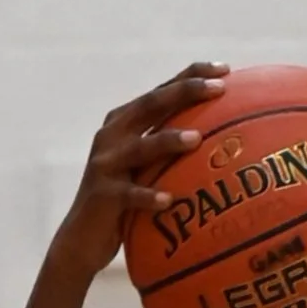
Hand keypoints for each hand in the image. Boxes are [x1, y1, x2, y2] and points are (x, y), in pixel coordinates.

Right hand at [53, 66, 228, 278]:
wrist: (81, 239)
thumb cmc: (122, 204)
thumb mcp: (142, 169)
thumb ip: (166, 150)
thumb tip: (219, 141)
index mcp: (123, 122)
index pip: (161, 90)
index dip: (190, 76)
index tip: (224, 69)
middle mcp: (112, 135)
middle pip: (152, 105)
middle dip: (185, 92)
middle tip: (219, 88)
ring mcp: (106, 164)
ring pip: (142, 148)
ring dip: (169, 141)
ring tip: (197, 139)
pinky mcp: (103, 196)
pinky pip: (131, 195)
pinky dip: (149, 197)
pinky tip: (169, 200)